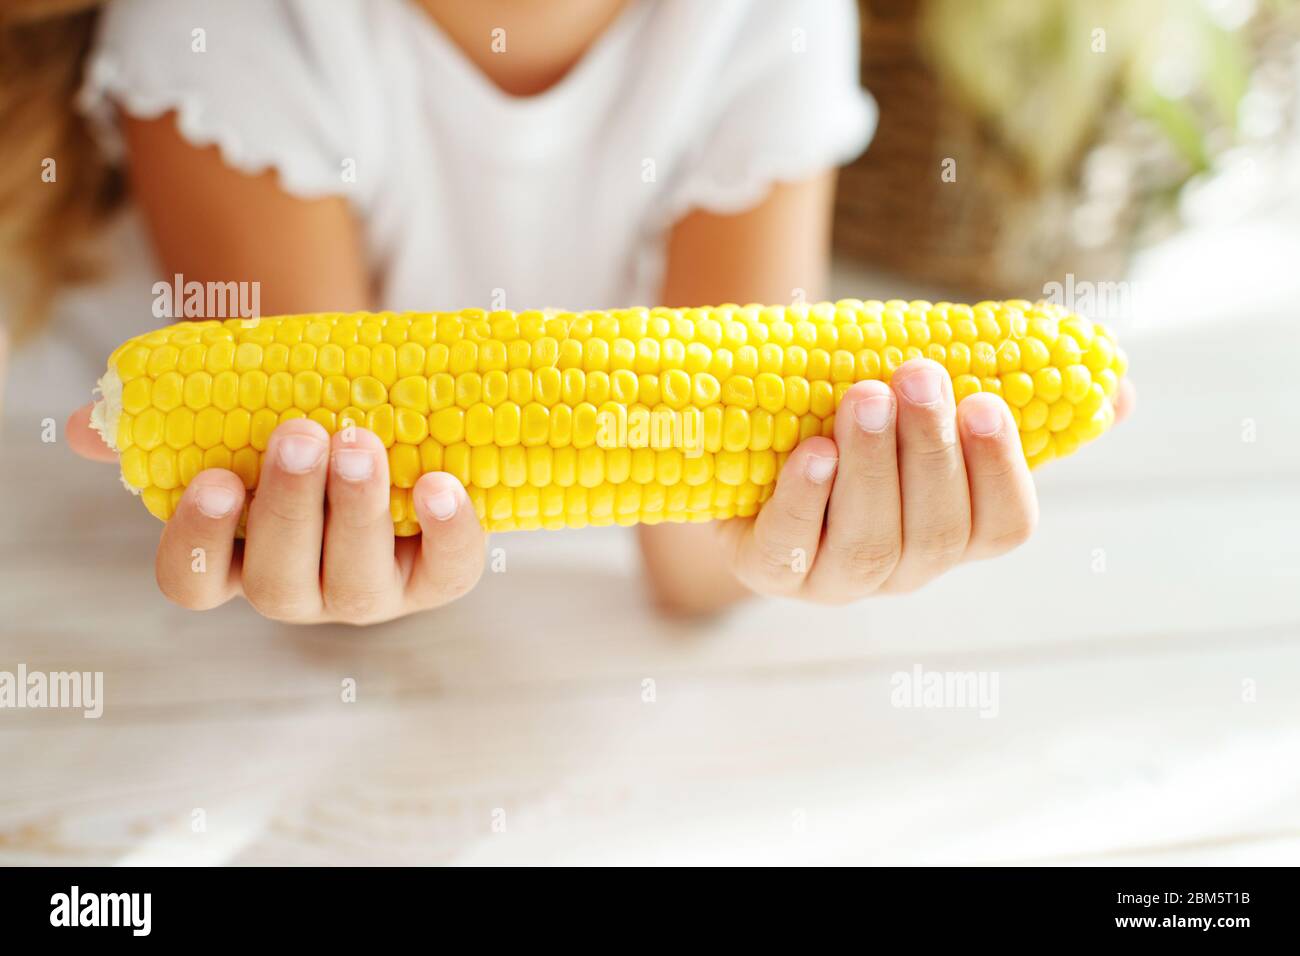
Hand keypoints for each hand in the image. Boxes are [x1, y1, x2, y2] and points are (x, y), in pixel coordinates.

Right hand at [68, 407, 484, 623]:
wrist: (390, 415)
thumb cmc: (299, 418)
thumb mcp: (238, 411)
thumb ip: (170, 419)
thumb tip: (89, 426)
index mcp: (237, 558)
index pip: (193, 581)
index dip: (197, 542)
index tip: (214, 478)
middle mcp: (302, 589)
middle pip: (278, 582)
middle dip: (287, 509)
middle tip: (301, 435)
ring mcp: (372, 589)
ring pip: (356, 583)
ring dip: (355, 511)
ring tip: (360, 442)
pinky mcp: (440, 576)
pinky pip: (449, 569)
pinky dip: (448, 530)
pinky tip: (439, 484)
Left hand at [714, 358, 1135, 603]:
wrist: (749, 445)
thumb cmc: (858, 421)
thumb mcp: (930, 406)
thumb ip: (1015, 398)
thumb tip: (1118, 393)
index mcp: (956, 533)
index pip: (1004, 527)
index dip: (1000, 471)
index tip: (985, 402)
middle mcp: (903, 568)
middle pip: (935, 531)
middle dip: (931, 452)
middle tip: (918, 375)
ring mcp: (834, 579)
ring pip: (869, 541)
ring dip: (872, 466)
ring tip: (864, 395)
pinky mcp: (768, 571)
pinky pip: (788, 551)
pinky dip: (803, 501)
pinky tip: (812, 452)